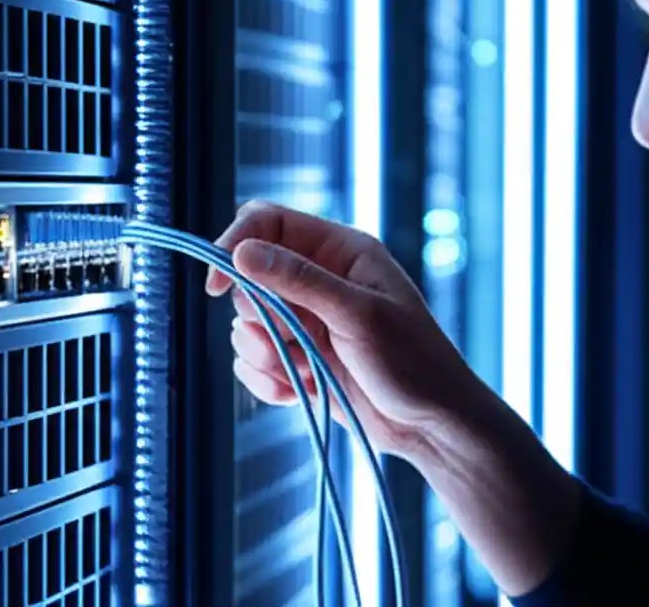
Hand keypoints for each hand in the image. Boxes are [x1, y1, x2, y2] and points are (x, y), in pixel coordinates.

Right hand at [206, 200, 483, 459]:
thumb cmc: (413, 362)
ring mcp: (308, 321)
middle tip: (290, 339)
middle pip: (249, 277)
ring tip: (304, 371)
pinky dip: (266, 379)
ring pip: (247, 323)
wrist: (433, 426)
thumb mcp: (358, 315)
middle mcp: (320, 280)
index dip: (234, 244)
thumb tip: (242, 252)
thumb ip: (299, 281)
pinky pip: (255, 361)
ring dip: (263, 352)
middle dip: (258, 316)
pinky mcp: (301, 359)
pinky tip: (298, 392)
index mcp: (340, 251)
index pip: (267, 222)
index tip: (216, 287)